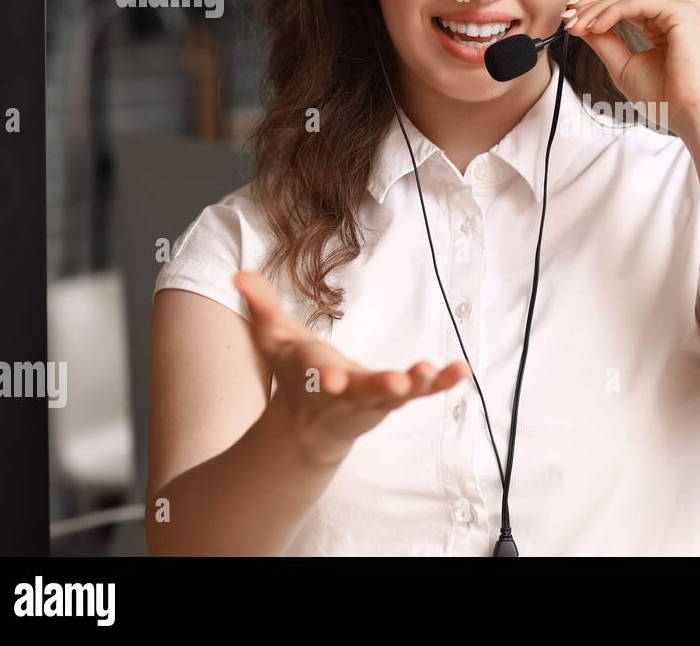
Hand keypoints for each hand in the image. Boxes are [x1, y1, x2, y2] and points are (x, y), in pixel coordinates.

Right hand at [233, 271, 470, 464]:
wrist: (310, 425)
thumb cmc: (294, 373)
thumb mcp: (273, 339)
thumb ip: (260, 306)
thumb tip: (238, 274)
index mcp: (315, 375)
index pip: (318, 375)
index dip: (326, 375)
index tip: (333, 378)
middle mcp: (346, 392)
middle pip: (365, 390)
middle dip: (379, 386)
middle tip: (399, 383)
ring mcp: (374, 398)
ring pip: (396, 394)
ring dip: (417, 385)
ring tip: (430, 370)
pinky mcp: (394, 398)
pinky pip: (422, 392)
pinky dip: (441, 383)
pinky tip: (462, 370)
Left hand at [560, 0, 699, 135]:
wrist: (691, 115)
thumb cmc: (666, 99)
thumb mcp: (623, 66)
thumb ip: (604, 43)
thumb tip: (580, 25)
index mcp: (665, 25)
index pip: (625, 6)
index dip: (595, 8)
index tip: (570, 19)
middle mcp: (676, 13)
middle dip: (591, 6)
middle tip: (567, 17)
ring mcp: (682, 9)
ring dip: (597, 10)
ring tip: (577, 25)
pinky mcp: (683, 11)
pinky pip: (638, 3)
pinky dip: (612, 12)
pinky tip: (595, 25)